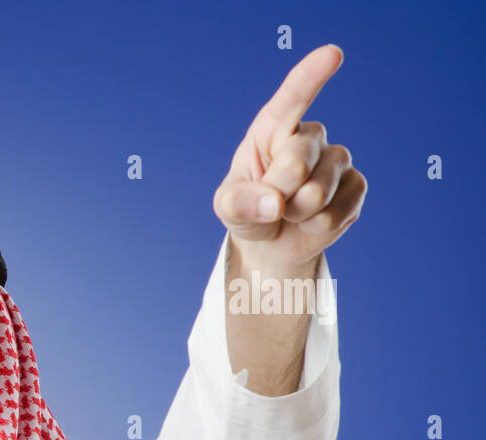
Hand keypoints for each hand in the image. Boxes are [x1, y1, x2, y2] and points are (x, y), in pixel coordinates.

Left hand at [213, 44, 366, 270]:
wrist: (272, 240)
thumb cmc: (248, 210)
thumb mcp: (228, 207)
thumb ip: (239, 203)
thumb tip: (274, 202)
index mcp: (273, 128)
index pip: (293, 98)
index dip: (311, 76)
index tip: (332, 54)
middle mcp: (309, 137)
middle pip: (297, 162)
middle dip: (277, 193)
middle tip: (270, 203)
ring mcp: (337, 160)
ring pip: (317, 192)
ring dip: (296, 214)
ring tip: (289, 212)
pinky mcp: (356, 187)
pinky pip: (335, 213)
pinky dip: (316, 227)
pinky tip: (311, 221)